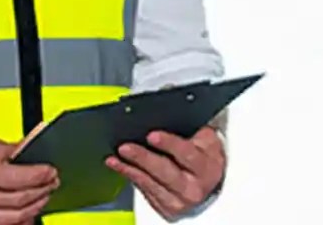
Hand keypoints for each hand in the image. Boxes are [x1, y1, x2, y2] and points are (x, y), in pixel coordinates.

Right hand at [0, 140, 58, 224]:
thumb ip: (9, 150)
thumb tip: (35, 143)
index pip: (15, 177)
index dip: (39, 175)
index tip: (51, 171)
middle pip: (19, 200)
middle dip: (41, 190)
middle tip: (51, 182)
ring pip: (16, 218)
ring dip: (35, 207)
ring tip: (42, 195)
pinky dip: (21, 221)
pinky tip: (27, 212)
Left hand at [106, 126, 224, 219]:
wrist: (207, 184)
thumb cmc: (203, 157)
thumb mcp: (205, 140)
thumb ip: (191, 129)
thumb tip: (165, 114)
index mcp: (207, 166)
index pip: (188, 154)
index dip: (169, 144)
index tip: (152, 135)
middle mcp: (193, 188)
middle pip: (166, 173)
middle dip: (144, 159)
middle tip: (126, 147)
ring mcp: (179, 201)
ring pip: (151, 184)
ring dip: (130, 169)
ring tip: (115, 157)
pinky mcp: (165, 208)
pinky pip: (144, 191)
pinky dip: (130, 176)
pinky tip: (119, 166)